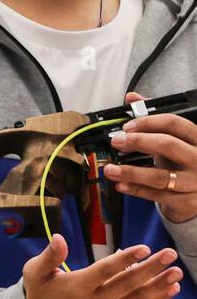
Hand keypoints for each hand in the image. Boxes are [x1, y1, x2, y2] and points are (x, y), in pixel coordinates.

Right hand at [22, 233, 181, 298]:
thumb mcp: (35, 272)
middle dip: (151, 268)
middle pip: (127, 284)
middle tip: (170, 253)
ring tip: (177, 272)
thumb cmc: (41, 292)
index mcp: (77, 287)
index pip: (105, 271)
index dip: (125, 260)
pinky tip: (170, 289)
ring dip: (159, 285)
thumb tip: (59, 237)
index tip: (144, 248)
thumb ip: (49, 255)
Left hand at [101, 90, 196, 224]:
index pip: (175, 123)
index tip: (127, 126)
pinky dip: (136, 190)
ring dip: (131, 172)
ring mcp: (194, 182)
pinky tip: (121, 185)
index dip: (148, 122)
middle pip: (167, 145)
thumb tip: (132, 97)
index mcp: (196, 139)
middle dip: (138, 142)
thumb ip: (154, 118)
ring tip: (110, 169)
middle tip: (116, 141)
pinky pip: (157, 196)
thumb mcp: (174, 138)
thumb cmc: (182, 161)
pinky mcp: (187, 201)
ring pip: (160, 175)